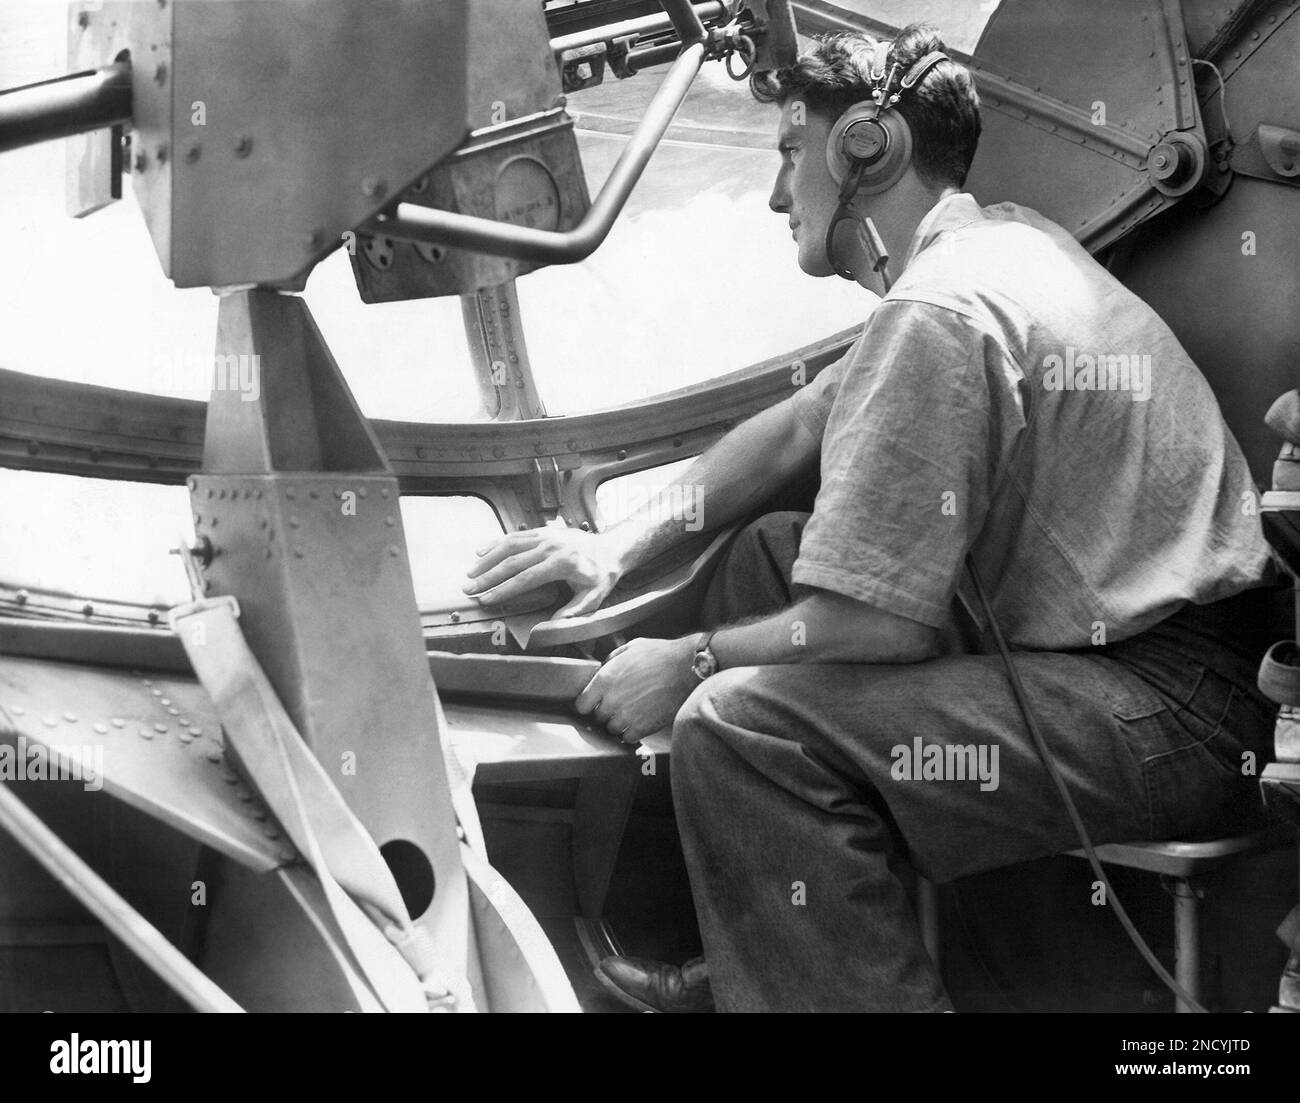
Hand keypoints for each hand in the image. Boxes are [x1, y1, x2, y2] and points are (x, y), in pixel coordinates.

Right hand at [464, 527, 623, 617]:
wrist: (610, 548)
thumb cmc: (601, 574)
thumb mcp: (593, 596)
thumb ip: (572, 611)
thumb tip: (551, 624)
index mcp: (562, 563)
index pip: (526, 578)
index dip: (504, 590)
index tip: (487, 599)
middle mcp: (551, 546)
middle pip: (512, 562)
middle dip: (488, 577)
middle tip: (470, 589)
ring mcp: (545, 536)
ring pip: (510, 545)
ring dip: (487, 559)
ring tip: (471, 573)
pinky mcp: (542, 531)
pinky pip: (515, 536)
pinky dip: (496, 543)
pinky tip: (481, 551)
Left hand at [575, 635, 700, 743]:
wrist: (687, 669)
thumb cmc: (662, 656)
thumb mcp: (632, 647)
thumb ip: (613, 659)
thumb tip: (605, 668)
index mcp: (605, 680)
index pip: (582, 704)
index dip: (588, 703)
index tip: (593, 703)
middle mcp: (612, 700)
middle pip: (597, 717)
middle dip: (605, 711)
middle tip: (617, 705)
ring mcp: (627, 716)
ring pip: (611, 729)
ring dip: (618, 723)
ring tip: (630, 714)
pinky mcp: (643, 727)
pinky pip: (628, 738)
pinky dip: (631, 733)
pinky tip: (638, 722)